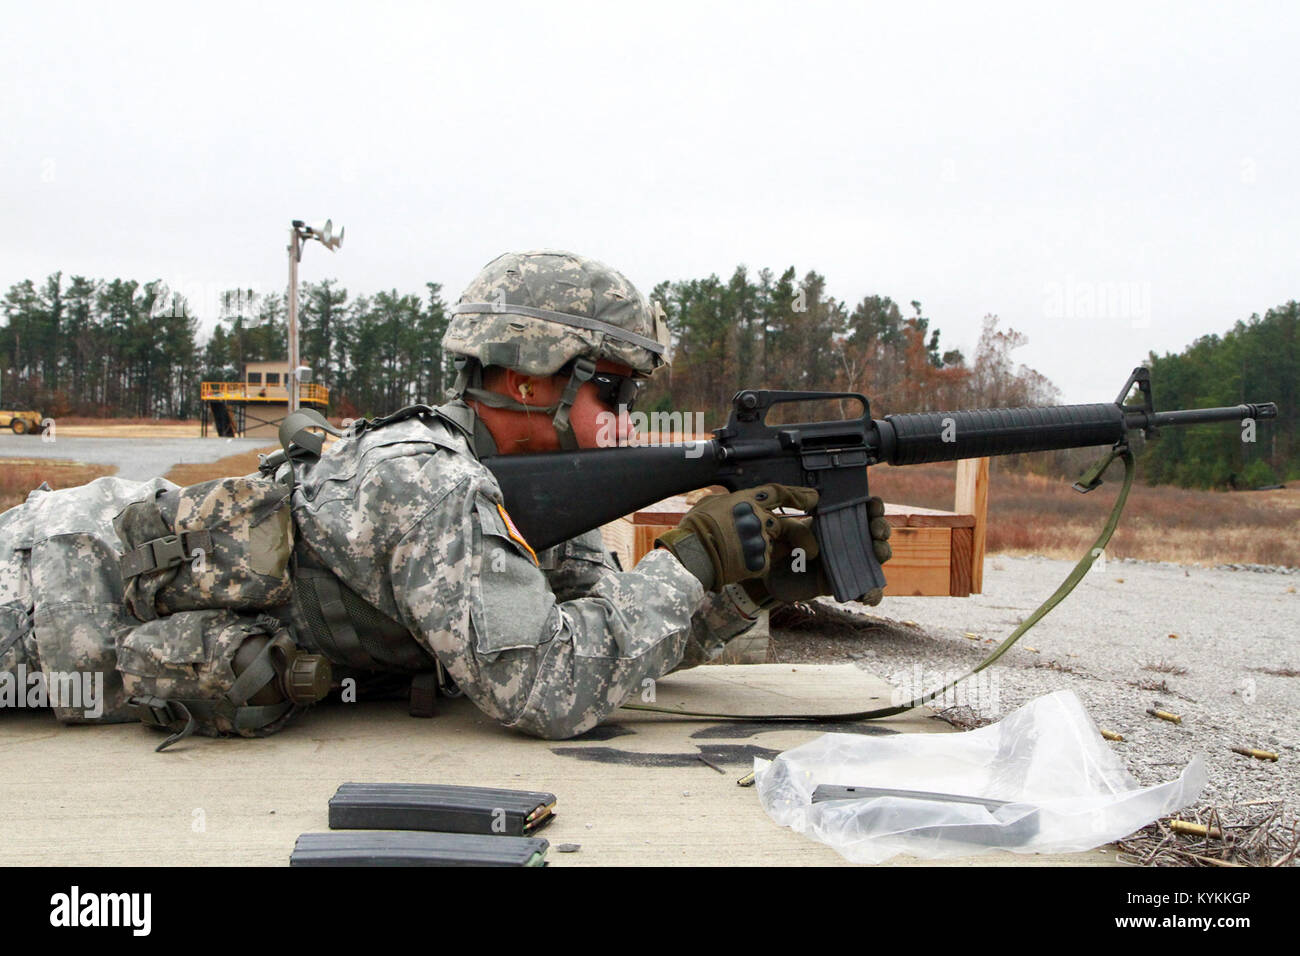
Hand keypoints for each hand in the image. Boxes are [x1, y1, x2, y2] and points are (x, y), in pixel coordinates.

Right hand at [656, 484, 818, 589]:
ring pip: (776, 545)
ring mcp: (761, 541)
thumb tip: (735, 499)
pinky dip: (757, 562)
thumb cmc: (696, 528)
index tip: (813, 498)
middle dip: (799, 532)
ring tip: (748, 554)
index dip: (799, 495)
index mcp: (746, 500)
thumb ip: (731, 500)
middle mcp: (758, 519)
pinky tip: (740, 563)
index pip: (780, 493)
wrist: (692, 556)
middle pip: (788, 524)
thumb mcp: (711, 502)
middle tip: (808, 541)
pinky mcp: (761, 563)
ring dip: (767, 549)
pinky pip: (766, 561)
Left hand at [752, 497, 892, 604]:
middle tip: (875, 532)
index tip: (872, 507)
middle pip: (877, 532)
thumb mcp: (786, 532)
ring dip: (883, 553)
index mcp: (837, 520)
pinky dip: (872, 594)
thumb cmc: (780, 546)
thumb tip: (814, 533)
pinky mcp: (846, 585)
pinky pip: (866, 590)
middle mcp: (848, 540)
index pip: (864, 510)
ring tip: (876, 554)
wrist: (770, 575)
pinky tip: (866, 595)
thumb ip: (799, 529)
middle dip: (882, 529)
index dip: (874, 507)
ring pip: (876, 558)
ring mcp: (849, 562)